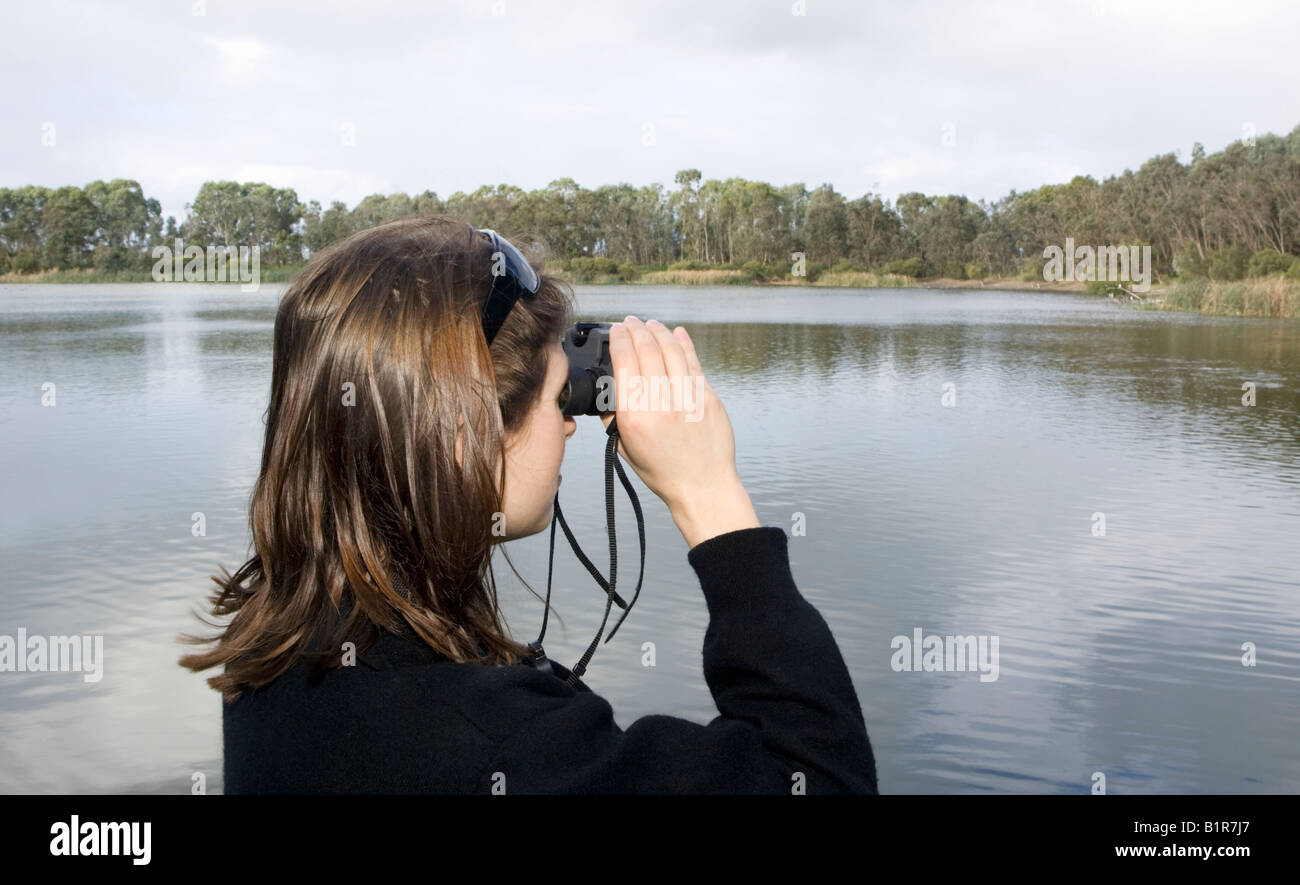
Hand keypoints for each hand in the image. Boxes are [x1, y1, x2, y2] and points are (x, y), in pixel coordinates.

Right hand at [600, 316, 758, 547]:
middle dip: (637, 329)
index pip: (625, 363)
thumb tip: (609, 393)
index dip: (619, 339)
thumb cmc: (663, 472)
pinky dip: (684, 344)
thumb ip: (614, 418)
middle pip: (647, 350)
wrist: (703, 487)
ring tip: (651, 324)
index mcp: (635, 416)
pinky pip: (694, 363)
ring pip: (672, 351)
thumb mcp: (626, 449)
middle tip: (631, 321)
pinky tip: (677, 333)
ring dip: (659, 331)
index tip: (616, 329)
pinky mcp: (709, 398)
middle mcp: (661, 403)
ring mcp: (688, 398)